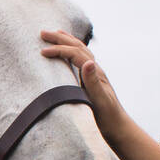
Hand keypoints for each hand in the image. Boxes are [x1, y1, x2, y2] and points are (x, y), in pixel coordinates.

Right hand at [40, 29, 159, 159]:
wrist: (117, 127)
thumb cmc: (107, 117)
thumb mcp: (99, 100)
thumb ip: (93, 81)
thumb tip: (88, 61)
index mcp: (95, 73)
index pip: (76, 54)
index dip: (59, 50)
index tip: (41, 52)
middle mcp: (95, 70)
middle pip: (77, 47)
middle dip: (60, 38)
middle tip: (42, 32)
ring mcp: (93, 74)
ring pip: (79, 50)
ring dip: (66, 41)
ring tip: (54, 34)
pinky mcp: (90, 80)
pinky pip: (79, 59)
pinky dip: (70, 51)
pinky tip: (65, 53)